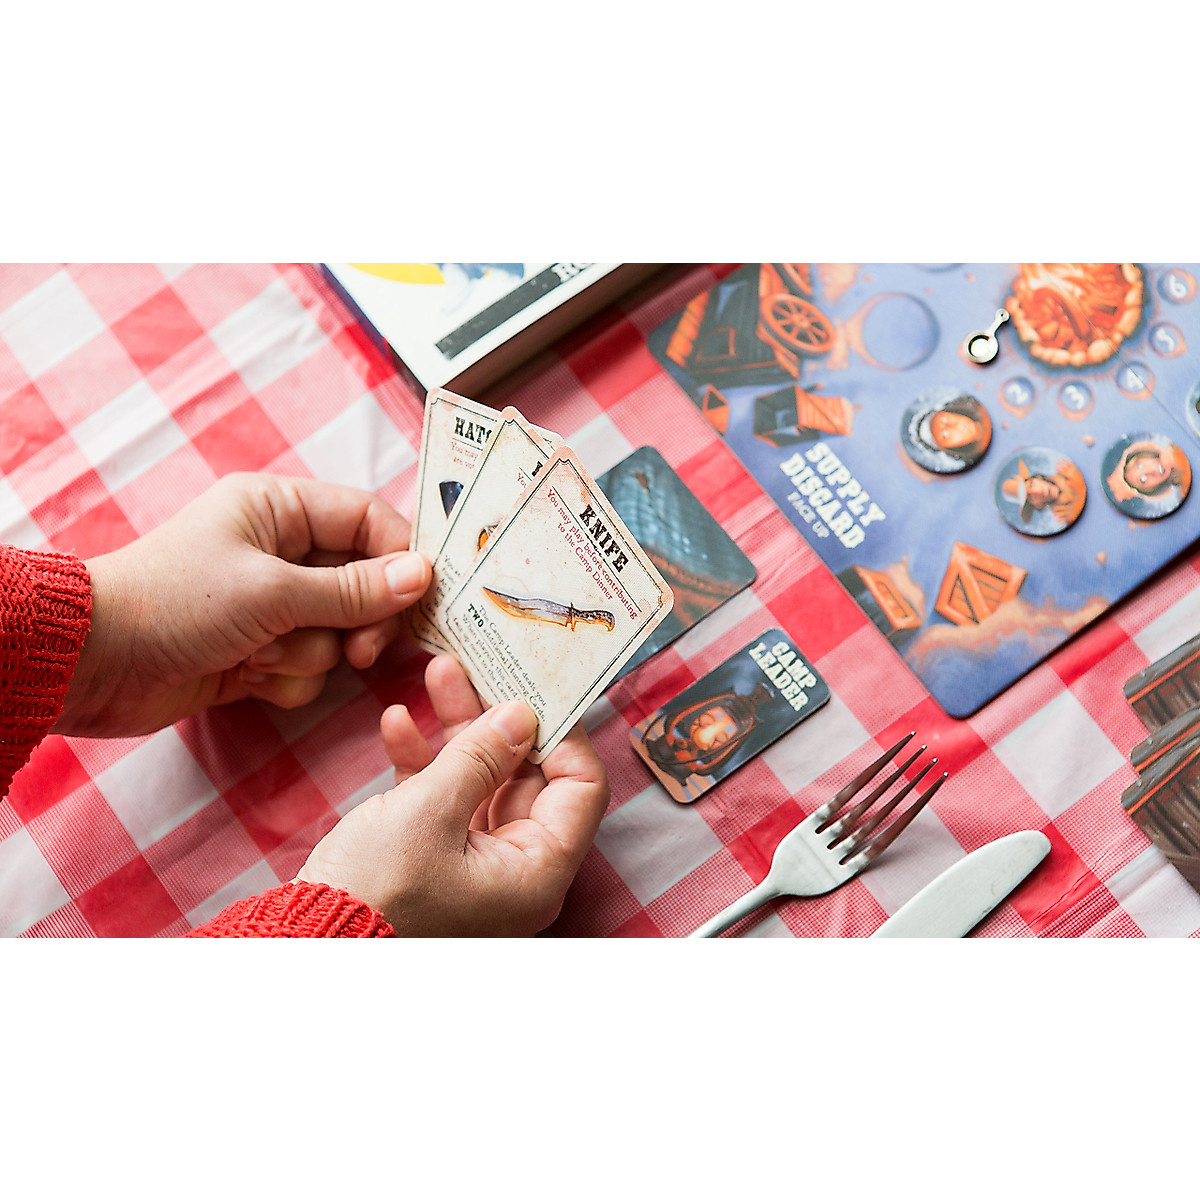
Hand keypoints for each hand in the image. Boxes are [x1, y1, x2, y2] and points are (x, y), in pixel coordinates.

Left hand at [58, 473, 430, 737]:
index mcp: (280, 510)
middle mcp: (281, 552)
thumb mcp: (273, 591)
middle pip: (363, 582)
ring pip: (337, 633)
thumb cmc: (176, 603)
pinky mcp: (258, 651)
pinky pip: (308, 668)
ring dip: (308, 654)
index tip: (423, 598)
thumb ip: (354, 589)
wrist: (95, 664)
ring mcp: (270, 605)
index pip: (368, 519)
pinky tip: (246, 677)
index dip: (401, 556)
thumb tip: (423, 576)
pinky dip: (285, 679)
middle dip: (358, 621)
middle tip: (359, 651)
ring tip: (262, 656)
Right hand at [296, 655, 609, 934]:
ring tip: (437, 672)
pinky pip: (445, 800)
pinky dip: (425, 761)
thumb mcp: (430, 808)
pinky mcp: (437, 858)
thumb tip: (522, 713)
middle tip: (483, 667)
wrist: (305, 939)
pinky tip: (397, 721)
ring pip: (483, 779)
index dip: (563, 731)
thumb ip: (481, 755)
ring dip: (458, 729)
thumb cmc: (375, 889)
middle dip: (499, 717)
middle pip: (528, 775)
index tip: (538, 684)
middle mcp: (517, 869)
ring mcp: (477, 864)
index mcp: (538, 870)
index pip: (581, 788)